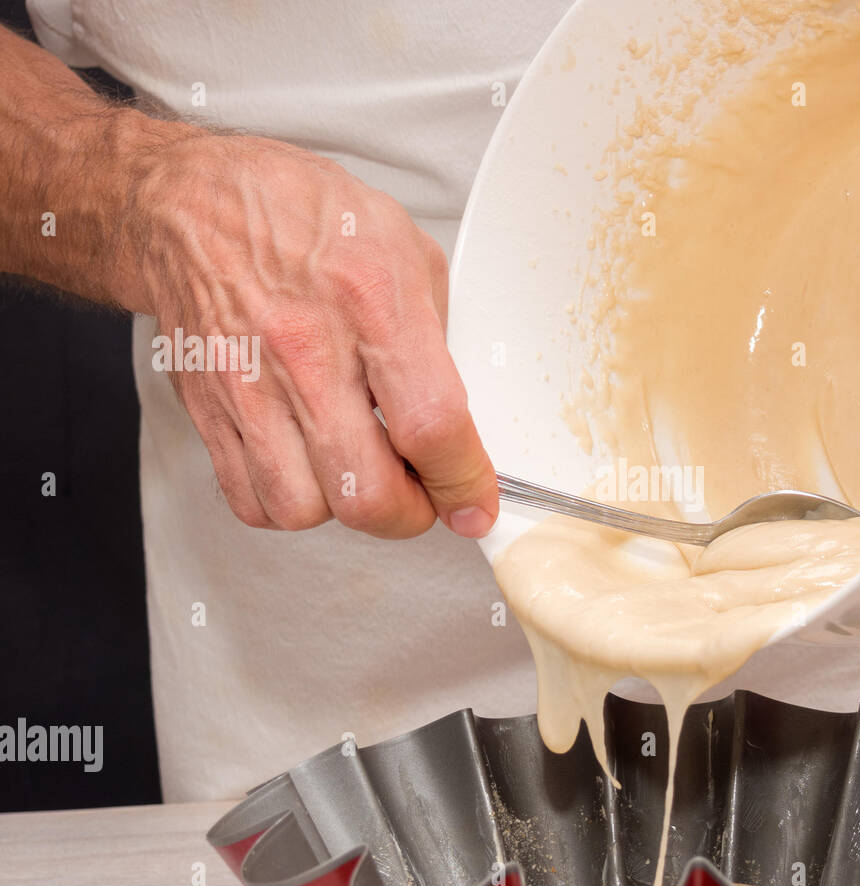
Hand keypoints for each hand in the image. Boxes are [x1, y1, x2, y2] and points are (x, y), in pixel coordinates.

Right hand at [125, 130, 497, 537]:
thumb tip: (458, 422)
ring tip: (362, 474)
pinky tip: (311, 470)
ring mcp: (248, 386)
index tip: (474, 503)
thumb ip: (438, 341)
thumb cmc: (303, 216)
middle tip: (422, 497)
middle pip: (367, 492)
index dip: (463, 482)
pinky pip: (250, 500)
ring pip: (305, 510)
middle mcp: (304, 351)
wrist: (194, 204)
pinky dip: (290, 505)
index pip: (430, 425)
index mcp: (370, 301)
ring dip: (346, 510)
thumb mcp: (406, 249)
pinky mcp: (207, 410)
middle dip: (411, 515)